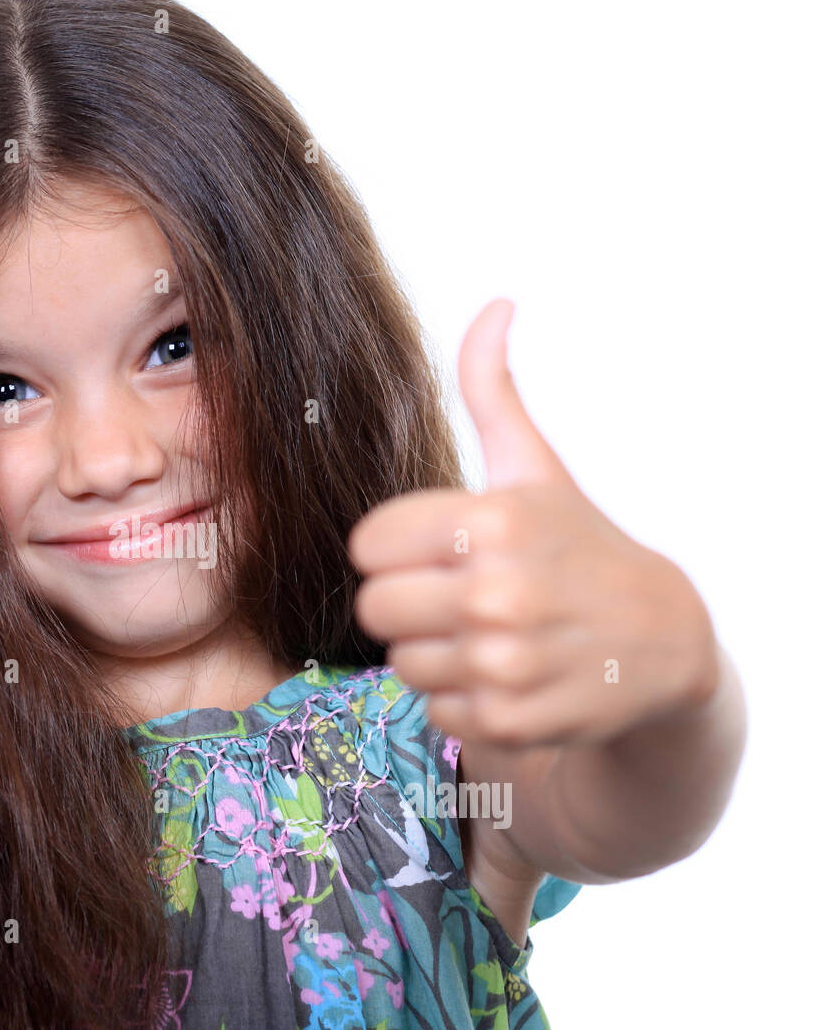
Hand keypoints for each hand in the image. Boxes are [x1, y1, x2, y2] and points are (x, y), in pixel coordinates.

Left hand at [346, 299, 718, 747]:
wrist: (663, 641)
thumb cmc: (579, 544)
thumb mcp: (536, 468)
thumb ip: (493, 392)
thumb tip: (496, 306)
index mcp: (493, 521)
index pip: (366, 546)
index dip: (393, 550)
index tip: (432, 551)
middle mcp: (498, 593)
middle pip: (374, 608)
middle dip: (408, 603)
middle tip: (457, 596)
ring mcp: (506, 664)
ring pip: (401, 663)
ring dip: (435, 653)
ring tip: (488, 635)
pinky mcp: (511, 724)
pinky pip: (435, 711)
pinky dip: (462, 699)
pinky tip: (506, 676)